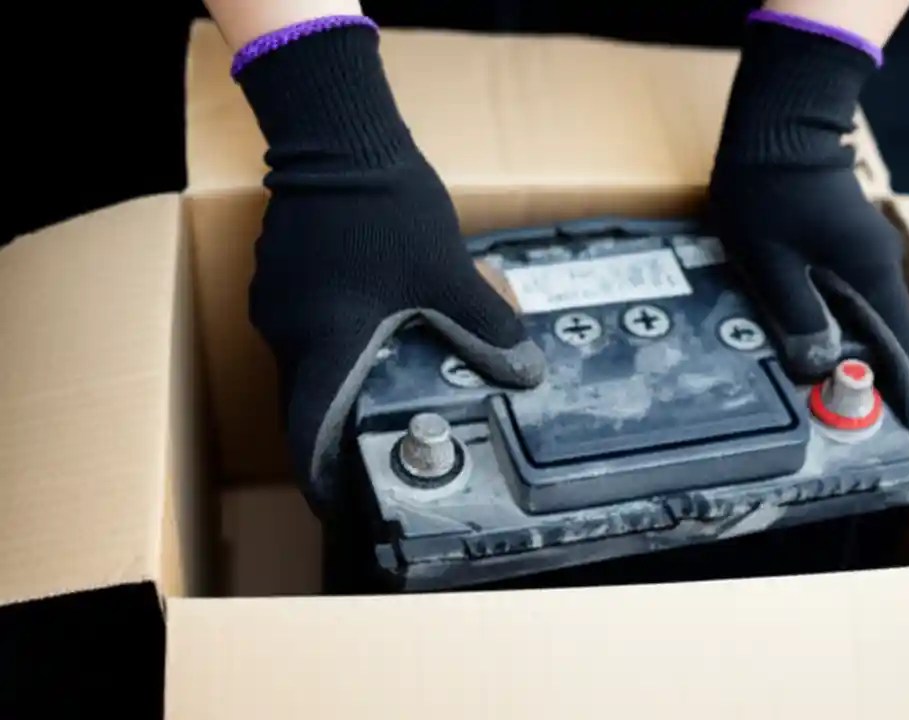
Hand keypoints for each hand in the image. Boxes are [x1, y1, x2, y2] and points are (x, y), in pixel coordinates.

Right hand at [237, 23, 543, 513]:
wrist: (337, 135)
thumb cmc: (387, 208)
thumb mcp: (447, 275)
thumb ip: (485, 329)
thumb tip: (525, 370)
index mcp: (323, 345)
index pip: (308, 437)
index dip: (323, 482)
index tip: (341, 507)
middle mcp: (288, 333)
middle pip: (309, 402)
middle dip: (343, 429)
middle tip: (380, 446)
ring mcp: (277, 302)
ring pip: (310, 361)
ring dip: (343, 379)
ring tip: (386, 386)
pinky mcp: (281, 275)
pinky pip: (307, 326)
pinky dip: (337, 340)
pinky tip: (375, 325)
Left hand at [709, 20, 908, 439]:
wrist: (782, 121)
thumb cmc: (771, 189)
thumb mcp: (771, 260)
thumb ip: (797, 314)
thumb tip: (819, 365)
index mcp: (873, 275)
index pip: (905, 345)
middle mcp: (884, 265)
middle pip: (899, 332)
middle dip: (897, 379)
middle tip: (888, 423)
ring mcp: (870, 249)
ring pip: (880, 313)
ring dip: (875, 353)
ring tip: (861, 393)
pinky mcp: (851, 238)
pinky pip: (863, 293)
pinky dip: (859, 325)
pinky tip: (837, 343)